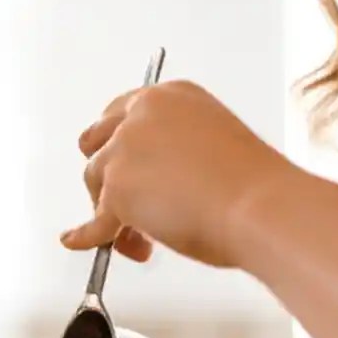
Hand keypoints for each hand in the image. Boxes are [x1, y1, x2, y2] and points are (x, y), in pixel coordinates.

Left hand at [61, 81, 296, 267]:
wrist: (260, 207)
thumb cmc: (252, 184)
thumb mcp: (210, 142)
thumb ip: (174, 151)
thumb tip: (148, 185)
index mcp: (169, 97)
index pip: (120, 113)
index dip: (116, 144)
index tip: (118, 161)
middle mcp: (141, 116)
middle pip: (98, 146)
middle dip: (109, 176)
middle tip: (129, 203)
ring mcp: (125, 152)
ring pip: (95, 184)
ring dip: (114, 213)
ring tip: (144, 240)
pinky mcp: (117, 191)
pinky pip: (94, 222)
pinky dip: (85, 236)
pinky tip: (77, 240)